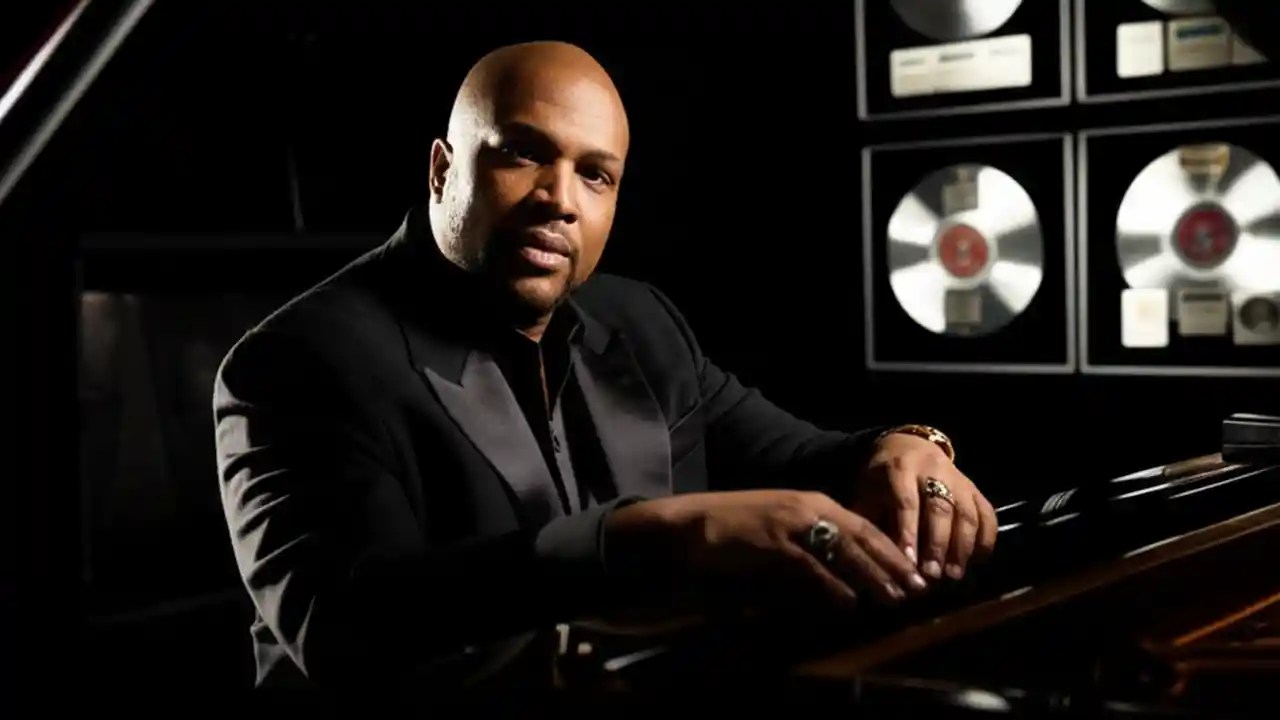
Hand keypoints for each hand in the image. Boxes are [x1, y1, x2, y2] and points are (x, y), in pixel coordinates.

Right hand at [605, 490, 928, 609]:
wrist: (688, 523)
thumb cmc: (732, 529)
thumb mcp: (777, 529)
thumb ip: (809, 545)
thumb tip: (840, 574)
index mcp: (811, 501)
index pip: (863, 525)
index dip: (890, 549)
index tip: (914, 572)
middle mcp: (807, 507)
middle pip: (862, 537)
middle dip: (892, 565)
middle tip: (918, 591)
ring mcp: (790, 523)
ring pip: (843, 551)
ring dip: (872, 577)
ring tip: (894, 600)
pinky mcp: (772, 543)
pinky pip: (811, 566)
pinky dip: (832, 586)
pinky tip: (849, 603)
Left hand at [851, 433, 996, 581]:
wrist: (909, 446)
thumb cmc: (882, 477)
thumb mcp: (867, 491)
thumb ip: (870, 520)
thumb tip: (874, 557)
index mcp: (900, 469)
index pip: (906, 502)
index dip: (908, 531)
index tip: (908, 561)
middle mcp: (932, 470)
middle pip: (940, 508)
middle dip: (937, 544)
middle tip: (933, 575)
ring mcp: (958, 478)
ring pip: (966, 512)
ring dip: (962, 546)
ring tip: (954, 574)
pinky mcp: (975, 488)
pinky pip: (986, 513)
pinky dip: (985, 538)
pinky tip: (977, 560)